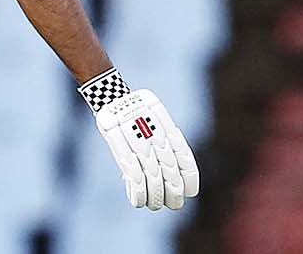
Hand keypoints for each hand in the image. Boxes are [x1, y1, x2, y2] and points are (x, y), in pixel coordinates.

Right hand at [81, 70, 198, 210]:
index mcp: (166, 126)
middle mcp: (154, 132)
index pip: (184, 156)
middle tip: (175, 204)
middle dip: (173, 191)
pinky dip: (136, 190)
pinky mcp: (116, 140)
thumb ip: (167, 144)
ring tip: (155, 205)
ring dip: (155, 195)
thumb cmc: (138, 114)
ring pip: (151, 174)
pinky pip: (130, 171)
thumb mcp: (157, 121)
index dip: (189, 177)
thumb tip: (179, 177)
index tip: (190, 192)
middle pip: (169, 169)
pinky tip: (139, 201)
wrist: (112, 97)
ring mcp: (136, 137)